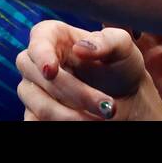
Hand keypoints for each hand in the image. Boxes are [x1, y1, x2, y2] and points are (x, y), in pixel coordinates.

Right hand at [16, 20, 161, 120]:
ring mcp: (34, 90)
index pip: (38, 38)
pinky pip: (38, 122)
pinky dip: (62, 125)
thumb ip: (107, 41)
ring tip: (102, 118)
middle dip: (74, 93)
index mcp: (55, 37)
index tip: (51, 70)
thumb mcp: (122, 47)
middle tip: (106, 106)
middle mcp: (38, 62)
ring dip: (73, 116)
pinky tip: (85, 124)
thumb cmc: (120, 67)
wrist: (127, 99)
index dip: (41, 54)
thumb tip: (80, 48)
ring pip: (41, 106)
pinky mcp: (37, 115)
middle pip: (39, 76)